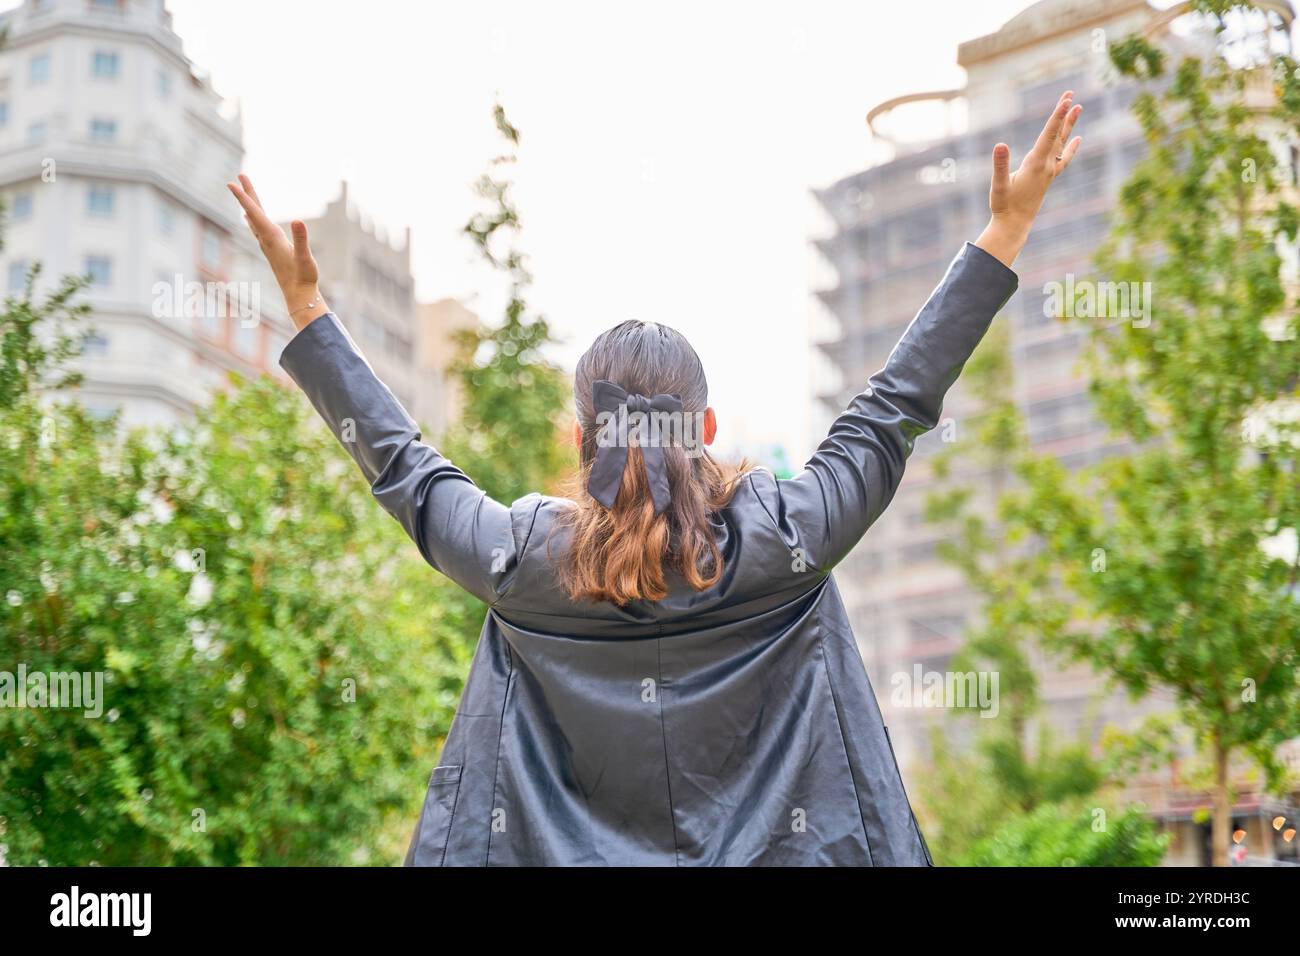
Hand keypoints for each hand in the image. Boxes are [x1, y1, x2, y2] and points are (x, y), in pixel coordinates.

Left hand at [226, 174, 328, 328]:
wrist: (299, 295)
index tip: (232, 183)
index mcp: (272, 237)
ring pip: (255, 219)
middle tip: (239, 176)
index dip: (244, 197)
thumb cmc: (303, 277)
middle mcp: (266, 239)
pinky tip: (250, 217)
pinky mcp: (272, 248)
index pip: (255, 213)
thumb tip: (299, 220)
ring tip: (243, 190)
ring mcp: (268, 244)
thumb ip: (301, 238)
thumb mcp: (305, 257)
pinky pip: (258, 228)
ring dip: (249, 204)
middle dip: (246, 193)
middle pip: (253, 212)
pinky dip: (253, 217)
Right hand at [976, 91, 1081, 266]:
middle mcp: (1046, 165)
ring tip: (1078, 107)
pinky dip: (1070, 147)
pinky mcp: (1048, 177)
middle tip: (1071, 94)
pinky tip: (1077, 139)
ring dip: (1069, 125)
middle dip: (1064, 113)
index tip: (1066, 100)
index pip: (1048, 135)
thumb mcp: (998, 185)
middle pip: (1057, 134)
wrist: (1015, 225)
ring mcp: (1049, 171)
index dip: (1057, 116)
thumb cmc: (1004, 205)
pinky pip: (1063, 158)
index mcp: (1035, 164)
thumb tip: (999, 145)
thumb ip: (999, 165)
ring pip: (1062, 142)